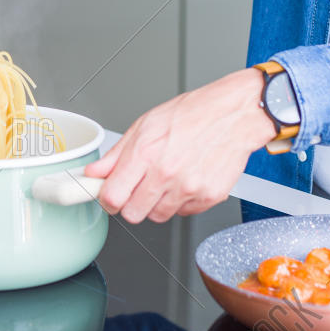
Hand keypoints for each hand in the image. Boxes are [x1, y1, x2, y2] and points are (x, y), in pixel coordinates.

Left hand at [82, 68, 274, 222]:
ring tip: (168, 178)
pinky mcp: (209, 197)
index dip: (108, 199)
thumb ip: (117, 154)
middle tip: (140, 187)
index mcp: (146, 153)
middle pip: (133, 214)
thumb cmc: (193, 114)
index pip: (113, 197)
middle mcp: (166, 173)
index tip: (110, 195)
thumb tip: (95, 172)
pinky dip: (183, 201)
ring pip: (158, 216)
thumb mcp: (146, 124)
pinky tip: (187, 179)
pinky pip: (185, 213)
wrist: (235, 114)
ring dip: (158, 203)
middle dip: (132, 203)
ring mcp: (189, 188)